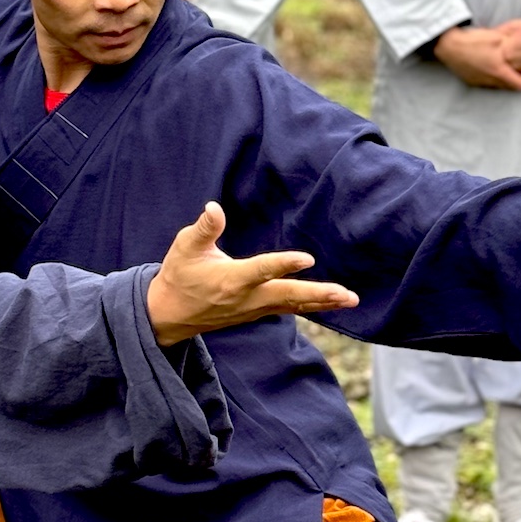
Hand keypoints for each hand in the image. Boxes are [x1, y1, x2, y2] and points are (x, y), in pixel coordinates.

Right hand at [147, 201, 358, 344]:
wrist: (170, 315)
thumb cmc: (179, 275)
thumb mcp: (184, 248)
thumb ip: (203, 228)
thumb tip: (214, 207)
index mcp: (231, 279)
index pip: (262, 270)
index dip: (284, 264)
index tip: (307, 258)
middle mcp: (247, 297)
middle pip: (288, 295)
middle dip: (318, 295)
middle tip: (346, 294)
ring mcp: (254, 308)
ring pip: (293, 306)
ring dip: (322, 303)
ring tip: (350, 299)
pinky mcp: (257, 312)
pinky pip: (289, 309)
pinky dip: (311, 307)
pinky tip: (331, 303)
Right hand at [434, 24, 520, 90]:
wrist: (449, 45)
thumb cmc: (473, 41)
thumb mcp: (497, 37)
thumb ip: (510, 44)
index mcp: (498, 71)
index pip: (519, 84)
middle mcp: (489, 81)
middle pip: (509, 86)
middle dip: (518, 78)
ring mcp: (479, 82)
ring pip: (498, 85)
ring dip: (505, 77)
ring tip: (506, 64)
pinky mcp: (471, 80)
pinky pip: (487, 82)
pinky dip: (494, 76)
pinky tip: (491, 64)